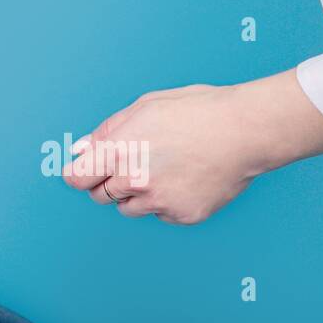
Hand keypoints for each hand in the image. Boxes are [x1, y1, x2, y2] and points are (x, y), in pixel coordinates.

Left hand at [62, 68, 322, 224]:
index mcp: (119, 151)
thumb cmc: (196, 111)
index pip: (78, 178)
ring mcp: (159, 202)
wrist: (244, 130)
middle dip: (107, 183)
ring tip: (162, 168)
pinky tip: (184, 178)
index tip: (85, 171)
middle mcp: (134, 181)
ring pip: (130, 208)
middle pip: (101, 196)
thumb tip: (81, 150)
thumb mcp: (143, 108)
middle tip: (131, 164)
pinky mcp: (182, 215)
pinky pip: (161, 214)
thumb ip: (106, 132)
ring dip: (135, 194)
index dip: (79, 174)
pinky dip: (165, 202)